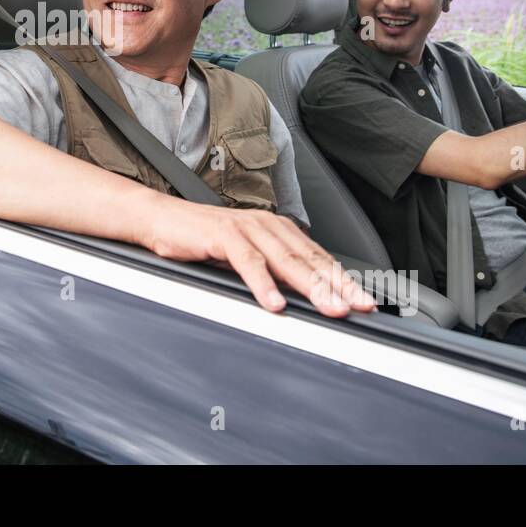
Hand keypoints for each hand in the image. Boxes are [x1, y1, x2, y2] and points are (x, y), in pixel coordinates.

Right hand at [139, 197, 377, 316]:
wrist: (159, 218)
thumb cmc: (200, 240)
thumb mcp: (243, 258)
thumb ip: (271, 272)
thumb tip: (300, 300)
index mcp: (277, 230)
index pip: (317, 258)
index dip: (343, 281)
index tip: (365, 302)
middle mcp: (267, 225)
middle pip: (309, 259)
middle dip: (337, 286)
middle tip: (358, 307)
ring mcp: (246, 227)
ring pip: (285, 260)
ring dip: (309, 287)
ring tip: (329, 308)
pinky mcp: (222, 234)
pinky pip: (247, 261)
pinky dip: (263, 283)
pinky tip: (275, 302)